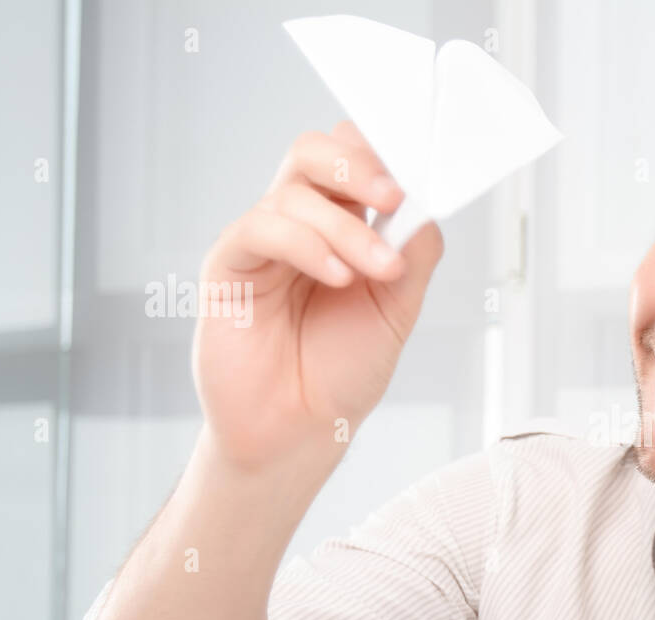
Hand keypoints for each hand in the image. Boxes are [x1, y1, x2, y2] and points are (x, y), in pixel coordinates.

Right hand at [193, 121, 443, 468]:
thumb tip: (426, 202)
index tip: (414, 183)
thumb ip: (414, 252)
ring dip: (346, 228)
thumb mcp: (398, 307)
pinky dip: (306, 245)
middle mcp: (297, 226)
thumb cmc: (342, 370)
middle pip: (312, 155)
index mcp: (339, 227)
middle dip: (356, 167)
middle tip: (393, 199)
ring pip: (294, 194)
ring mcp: (261, 243)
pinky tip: (338, 277)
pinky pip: (260, 229)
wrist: (302, 429)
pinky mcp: (228, 266)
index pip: (350, 163)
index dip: (379, 159)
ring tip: (380, 271)